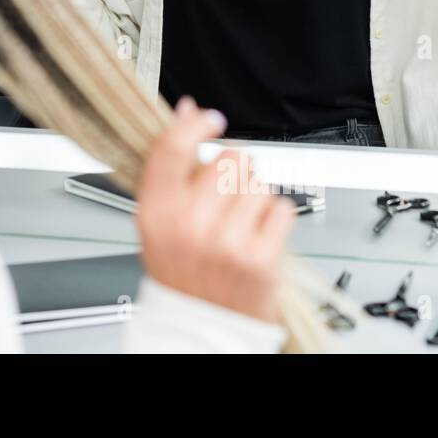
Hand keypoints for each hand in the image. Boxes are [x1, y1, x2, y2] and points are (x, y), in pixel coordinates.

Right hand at [136, 97, 294, 323]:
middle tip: (224, 196)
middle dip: (233, 169)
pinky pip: (281, 207)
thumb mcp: (160, 218)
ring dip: (255, 194)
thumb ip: (172, 164)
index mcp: (156, 212)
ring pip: (258, 181)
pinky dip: (275, 218)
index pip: (172, 148)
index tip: (210, 119)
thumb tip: (186, 110)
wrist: (201, 326)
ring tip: (240, 221)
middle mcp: (189, 225)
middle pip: (228, 158)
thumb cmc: (181, 270)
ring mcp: (226, 242)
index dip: (195, 124)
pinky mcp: (261, 258)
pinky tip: (257, 235)